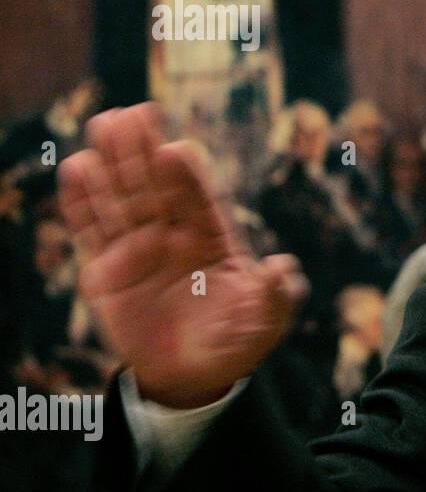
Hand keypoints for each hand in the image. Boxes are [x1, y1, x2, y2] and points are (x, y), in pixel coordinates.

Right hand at [58, 103, 308, 408]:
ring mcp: (138, 249)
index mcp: (213, 240)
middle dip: (146, 152)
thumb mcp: (264, 323)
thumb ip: (276, 297)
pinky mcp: (106, 270)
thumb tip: (282, 266)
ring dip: (112, 163)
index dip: (187, 176)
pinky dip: (82, 201)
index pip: (198, 200)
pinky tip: (77, 168)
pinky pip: (91, 230)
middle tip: (133, 114)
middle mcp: (173, 235)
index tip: (178, 149)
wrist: (192, 377)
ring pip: (122, 199)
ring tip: (105, 124)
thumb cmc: (234, 344)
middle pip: (156, 187)